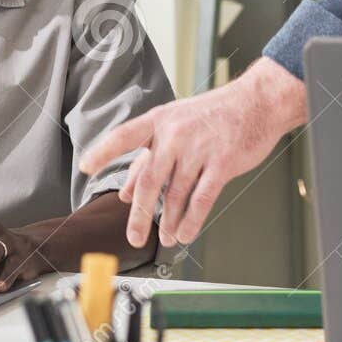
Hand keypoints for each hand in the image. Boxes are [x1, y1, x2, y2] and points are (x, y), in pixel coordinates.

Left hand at [81, 58, 307, 247]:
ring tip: (166, 238)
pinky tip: (185, 234)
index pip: (124, 135)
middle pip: (150, 180)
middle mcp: (176, 133)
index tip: (85, 167)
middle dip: (140, 214)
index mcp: (159, 121)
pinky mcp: (223, 162)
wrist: (256, 103)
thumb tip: (126, 192)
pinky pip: (203, 199)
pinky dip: (192, 221)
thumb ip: (148, 158)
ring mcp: (200, 148)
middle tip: (134, 237)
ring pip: (177, 195)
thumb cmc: (212, 115)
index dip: (103, 151)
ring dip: (169, 222)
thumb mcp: (175, 126)